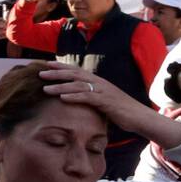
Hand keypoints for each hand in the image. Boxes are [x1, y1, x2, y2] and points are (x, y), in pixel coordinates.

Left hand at [38, 63, 180, 149]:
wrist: (139, 116)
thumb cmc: (120, 110)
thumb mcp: (103, 101)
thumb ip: (91, 97)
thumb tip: (77, 97)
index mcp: (97, 81)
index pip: (76, 71)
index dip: (61, 67)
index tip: (46, 64)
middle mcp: (99, 83)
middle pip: (74, 75)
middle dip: (57, 73)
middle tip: (40, 73)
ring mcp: (103, 91)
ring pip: (78, 86)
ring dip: (61, 86)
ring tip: (45, 88)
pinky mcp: (106, 102)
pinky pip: (88, 98)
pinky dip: (74, 97)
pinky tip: (62, 98)